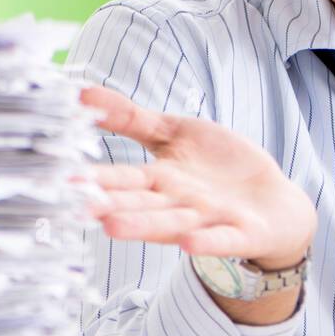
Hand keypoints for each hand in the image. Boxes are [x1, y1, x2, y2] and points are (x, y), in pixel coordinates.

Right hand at [78, 86, 316, 269]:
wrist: (273, 201)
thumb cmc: (220, 168)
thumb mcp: (177, 134)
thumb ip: (134, 119)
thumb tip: (83, 93)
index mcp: (160, 180)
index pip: (122, 179)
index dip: (94, 179)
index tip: (61, 178)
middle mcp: (179, 204)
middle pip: (140, 205)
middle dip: (111, 205)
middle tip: (75, 206)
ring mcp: (210, 220)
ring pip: (173, 223)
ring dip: (144, 226)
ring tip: (112, 226)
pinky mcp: (243, 232)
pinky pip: (224, 238)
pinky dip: (208, 241)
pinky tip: (190, 242)